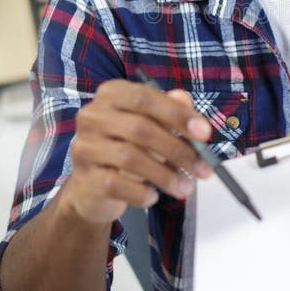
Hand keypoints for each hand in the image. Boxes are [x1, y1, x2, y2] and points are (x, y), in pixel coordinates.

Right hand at [62, 80, 212, 224]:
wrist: (92, 187)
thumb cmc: (126, 148)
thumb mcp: (151, 125)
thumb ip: (169, 111)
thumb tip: (187, 102)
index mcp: (111, 94)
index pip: (144, 97)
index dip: (177, 114)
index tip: (204, 133)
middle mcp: (92, 117)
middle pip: (140, 129)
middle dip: (178, 150)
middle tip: (203, 168)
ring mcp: (85, 147)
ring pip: (131, 158)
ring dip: (165, 175)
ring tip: (185, 187)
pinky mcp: (85, 178)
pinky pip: (118, 185)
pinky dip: (142, 193)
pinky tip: (154, 196)